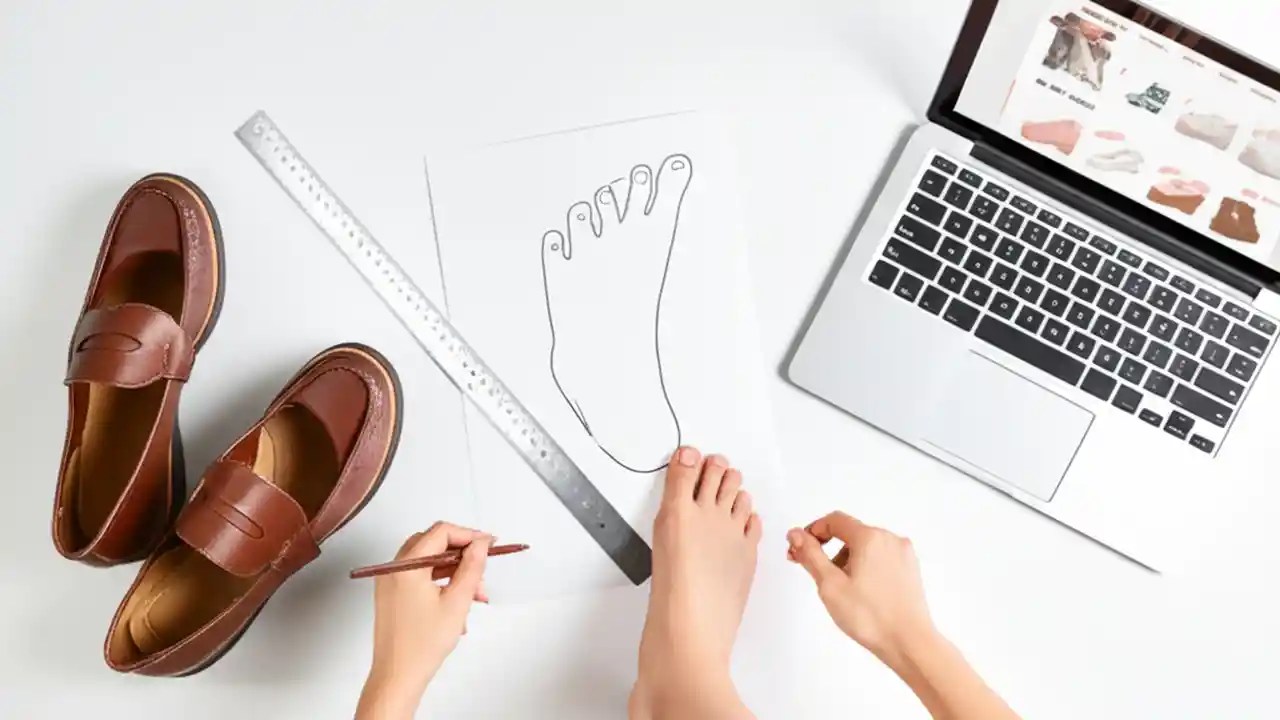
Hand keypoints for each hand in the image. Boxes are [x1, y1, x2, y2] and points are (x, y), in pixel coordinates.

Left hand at [357, 523, 491, 718]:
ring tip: (477, 594)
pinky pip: (421, 577)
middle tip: (482, 567)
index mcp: (407, 566)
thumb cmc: (423, 644)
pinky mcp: (393, 596)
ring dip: (455, 572)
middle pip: (433, 544)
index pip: (441, 532)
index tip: (489, 545)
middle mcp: (394, 569)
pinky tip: (459, 605)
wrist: (397, 677)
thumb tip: (481, 544)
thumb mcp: (457, 602)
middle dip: (462, 554)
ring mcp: (391, 582)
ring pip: (429, 562)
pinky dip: (442, 583)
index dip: (468, 535)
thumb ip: (471, 567)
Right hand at [787, 512, 933, 664]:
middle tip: (815, 573)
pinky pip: (881, 558)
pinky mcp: (910, 569)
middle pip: (850, 533)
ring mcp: (903, 554)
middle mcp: (890, 539)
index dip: (812, 531)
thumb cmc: (870, 617)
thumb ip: (810, 554)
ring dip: (847, 560)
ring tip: (841, 590)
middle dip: (829, 549)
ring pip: (866, 547)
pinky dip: (865, 567)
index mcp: (870, 537)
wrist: (909, 643)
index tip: (800, 550)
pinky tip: (861, 592)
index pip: (834, 520)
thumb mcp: (830, 585)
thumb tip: (795, 534)